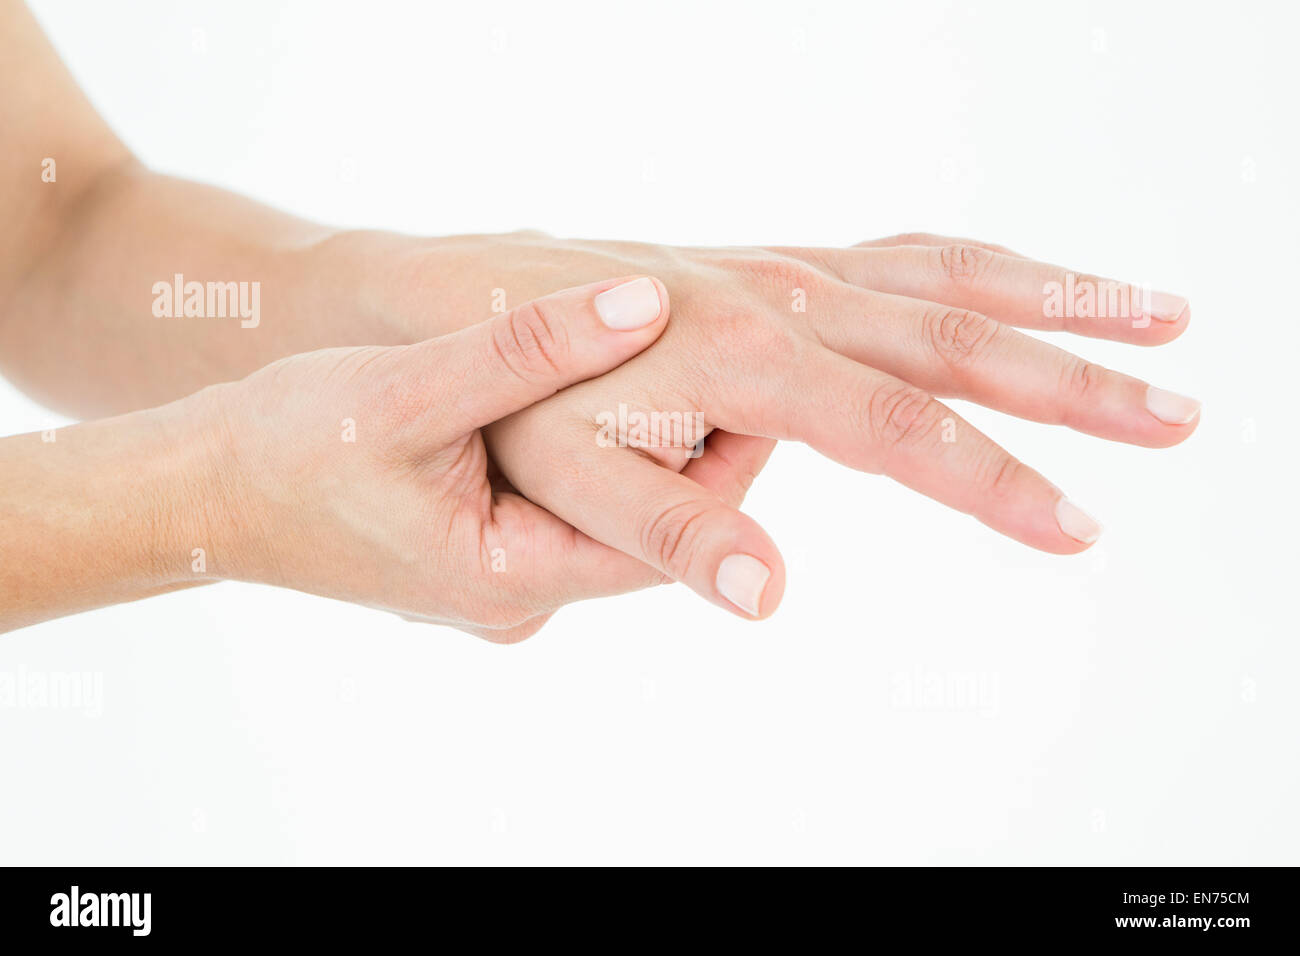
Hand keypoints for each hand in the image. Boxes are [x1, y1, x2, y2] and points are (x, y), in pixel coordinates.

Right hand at [194, 276, 723, 641]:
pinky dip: (594, 452)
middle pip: (645, 527)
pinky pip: (570, 508)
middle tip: (715, 353)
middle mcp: (519, 599)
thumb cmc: (287, 447)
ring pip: (609, 514)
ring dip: (640, 444)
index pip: (663, 532)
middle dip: (686, 446)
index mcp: (512, 577)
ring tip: (663, 360)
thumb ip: (529, 346)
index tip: (749, 372)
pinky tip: (596, 390)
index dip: (724, 456)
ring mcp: (503, 584)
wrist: (203, 494)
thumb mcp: (410, 386)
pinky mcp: (487, 556)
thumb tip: (648, 302)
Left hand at [387, 232, 1201, 619]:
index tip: (1080, 529)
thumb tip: (765, 597)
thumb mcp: (566, 477)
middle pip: (958, 338)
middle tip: (1180, 416)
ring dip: (1061, 299)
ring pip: (951, 276)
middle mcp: (785, 297)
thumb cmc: (516, 396)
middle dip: (1076, 383)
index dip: (993, 483)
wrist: (475, 294)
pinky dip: (987, 267)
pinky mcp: (787, 264)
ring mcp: (791, 270)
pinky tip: (1036, 285)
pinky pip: (908, 254)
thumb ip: (665, 531)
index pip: (898, 430)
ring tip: (1161, 318)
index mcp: (744, 357)